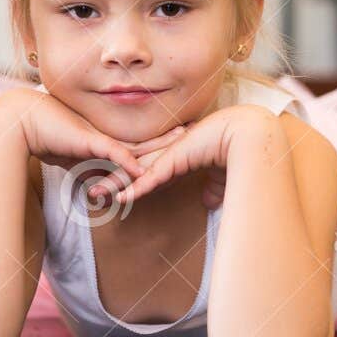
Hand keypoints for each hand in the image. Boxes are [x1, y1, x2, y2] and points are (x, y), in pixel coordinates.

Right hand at [0, 88, 179, 186]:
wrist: (21, 122)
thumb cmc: (46, 137)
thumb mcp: (76, 159)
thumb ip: (93, 170)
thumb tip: (105, 188)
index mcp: (108, 137)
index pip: (141, 141)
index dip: (162, 141)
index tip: (183, 136)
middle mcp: (108, 134)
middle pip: (147, 138)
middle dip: (171, 138)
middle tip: (197, 130)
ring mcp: (100, 136)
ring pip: (137, 144)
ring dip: (160, 146)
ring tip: (184, 141)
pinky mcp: (89, 142)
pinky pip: (114, 152)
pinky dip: (130, 163)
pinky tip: (145, 170)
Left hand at [108, 106, 272, 206]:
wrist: (245, 134)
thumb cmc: (237, 152)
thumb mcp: (221, 176)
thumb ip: (212, 188)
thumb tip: (208, 202)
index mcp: (176, 157)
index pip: (146, 169)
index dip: (129, 177)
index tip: (115, 185)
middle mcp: (168, 154)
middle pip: (132, 168)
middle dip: (110, 177)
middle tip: (91, 186)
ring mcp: (169, 156)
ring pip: (134, 172)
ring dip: (113, 184)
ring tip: (92, 193)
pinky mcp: (175, 160)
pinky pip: (150, 178)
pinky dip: (134, 189)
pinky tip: (119, 198)